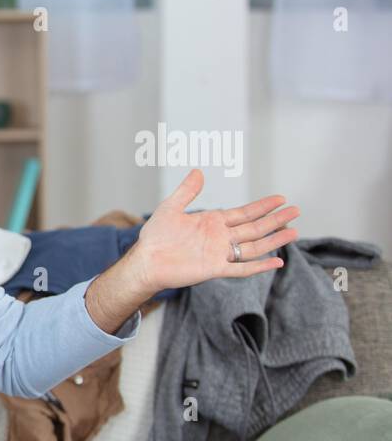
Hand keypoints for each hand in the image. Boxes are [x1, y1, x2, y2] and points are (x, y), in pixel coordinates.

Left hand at [129, 168, 299, 292]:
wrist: (145, 261)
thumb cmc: (155, 237)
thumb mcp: (170, 208)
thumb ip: (187, 191)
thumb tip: (198, 171)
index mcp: (212, 222)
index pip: (244, 213)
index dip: (262, 206)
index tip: (280, 199)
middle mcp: (220, 238)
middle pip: (254, 228)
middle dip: (275, 220)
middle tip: (296, 211)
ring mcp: (219, 254)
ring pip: (253, 246)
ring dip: (273, 240)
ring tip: (294, 232)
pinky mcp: (214, 269)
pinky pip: (242, 268)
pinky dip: (259, 266)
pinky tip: (276, 261)